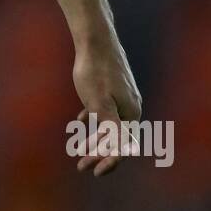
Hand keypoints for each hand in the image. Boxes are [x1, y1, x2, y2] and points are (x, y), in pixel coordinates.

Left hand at [70, 33, 141, 175]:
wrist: (95, 39)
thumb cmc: (95, 71)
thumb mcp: (98, 103)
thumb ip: (110, 127)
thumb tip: (122, 150)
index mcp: (130, 113)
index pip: (122, 146)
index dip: (109, 162)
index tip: (94, 172)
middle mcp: (131, 107)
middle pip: (116, 138)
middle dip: (98, 154)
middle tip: (80, 166)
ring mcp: (123, 96)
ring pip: (109, 123)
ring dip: (95, 138)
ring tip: (79, 149)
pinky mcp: (114, 86)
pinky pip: (105, 109)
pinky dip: (94, 119)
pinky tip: (80, 120)